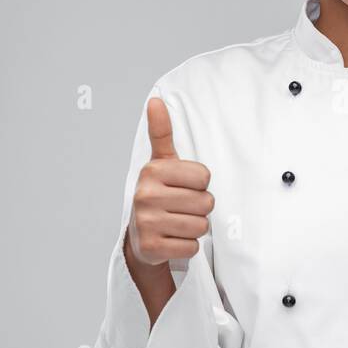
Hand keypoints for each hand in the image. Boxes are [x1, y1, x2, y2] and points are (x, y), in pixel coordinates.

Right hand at [126, 96, 214, 267]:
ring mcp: (147, 222)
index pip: (205, 178)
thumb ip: (162, 133)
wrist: (140, 235)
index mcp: (153, 171)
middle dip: (200, 208)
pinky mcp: (151, 247)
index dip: (201, 185)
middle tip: (181, 208)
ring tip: (177, 222)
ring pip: (201, 226)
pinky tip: (172, 239)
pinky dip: (187, 245)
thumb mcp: (161, 162)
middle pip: (206, 203)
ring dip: (195, 227)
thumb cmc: (159, 194)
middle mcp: (146, 195)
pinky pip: (192, 246)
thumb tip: (155, 100)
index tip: (184, 187)